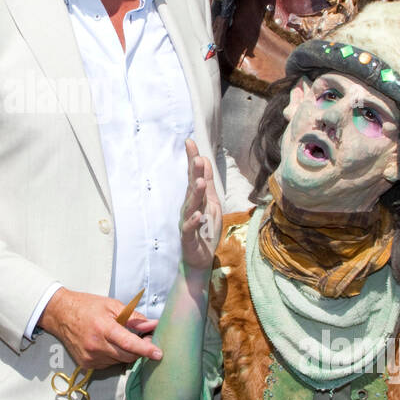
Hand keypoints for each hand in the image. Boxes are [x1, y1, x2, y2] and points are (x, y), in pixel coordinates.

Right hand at [39, 288, 160, 370]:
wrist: (61, 314)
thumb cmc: (88, 306)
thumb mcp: (112, 305)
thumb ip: (134, 317)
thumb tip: (153, 325)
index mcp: (103, 328)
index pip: (129, 343)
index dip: (146, 349)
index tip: (159, 354)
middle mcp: (96, 346)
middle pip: (127, 356)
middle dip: (140, 350)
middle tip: (145, 339)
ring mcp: (90, 357)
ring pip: (119, 361)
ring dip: (126, 352)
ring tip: (121, 337)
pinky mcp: (87, 365)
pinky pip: (109, 364)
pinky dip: (114, 356)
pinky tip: (108, 344)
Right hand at [179, 139, 221, 270]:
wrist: (200, 258)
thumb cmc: (205, 228)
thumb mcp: (211, 202)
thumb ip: (207, 183)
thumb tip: (204, 160)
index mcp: (195, 198)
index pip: (193, 175)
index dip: (191, 159)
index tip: (190, 142)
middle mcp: (189, 207)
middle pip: (192, 188)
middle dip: (194, 174)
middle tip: (197, 158)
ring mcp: (187, 221)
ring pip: (191, 206)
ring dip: (195, 194)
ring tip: (200, 183)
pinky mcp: (188, 237)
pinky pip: (190, 228)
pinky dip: (193, 222)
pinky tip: (197, 215)